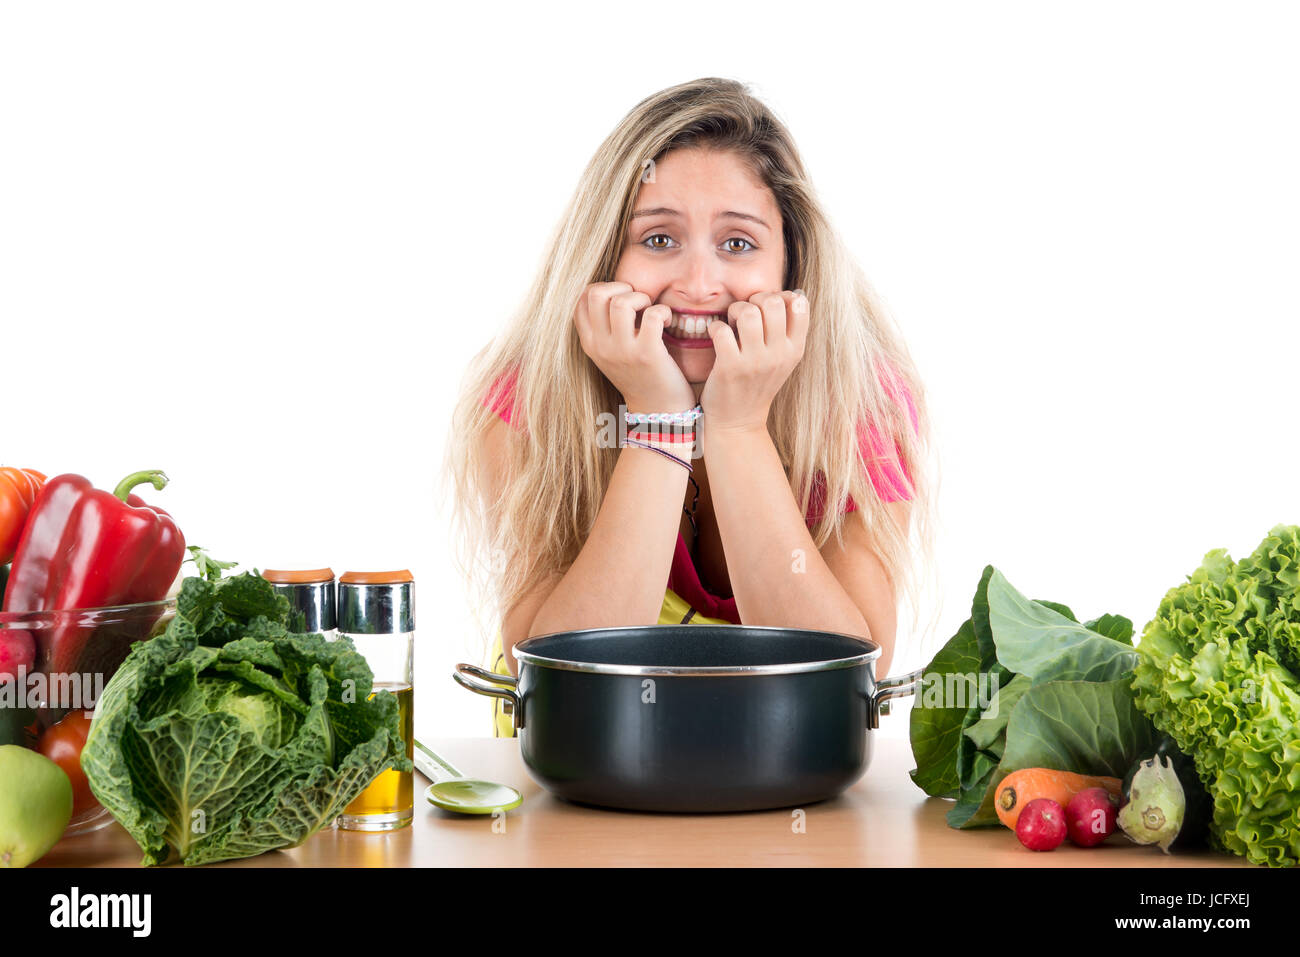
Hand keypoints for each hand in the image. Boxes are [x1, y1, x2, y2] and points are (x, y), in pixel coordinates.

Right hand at [572, 282, 695, 413]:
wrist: (658, 411)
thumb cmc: (639, 374)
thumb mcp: (611, 353)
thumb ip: (605, 327)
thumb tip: (612, 291)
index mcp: (590, 343)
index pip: (582, 299)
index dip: (604, 288)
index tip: (622, 298)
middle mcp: (601, 346)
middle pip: (597, 294)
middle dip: (621, 287)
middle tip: (638, 301)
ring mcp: (622, 351)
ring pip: (622, 302)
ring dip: (642, 298)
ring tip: (651, 310)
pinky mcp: (647, 354)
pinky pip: (652, 315)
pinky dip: (663, 311)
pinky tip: (668, 321)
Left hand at [700, 290, 808, 435]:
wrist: (738, 421)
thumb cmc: (758, 383)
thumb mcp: (783, 359)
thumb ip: (789, 330)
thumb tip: (794, 293)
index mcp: (795, 350)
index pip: (799, 304)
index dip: (780, 296)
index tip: (766, 308)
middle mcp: (779, 355)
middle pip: (772, 302)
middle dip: (754, 300)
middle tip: (745, 314)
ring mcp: (755, 362)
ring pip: (749, 313)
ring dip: (735, 310)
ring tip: (731, 323)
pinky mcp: (730, 368)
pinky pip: (722, 330)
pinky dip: (715, 327)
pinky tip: (716, 336)